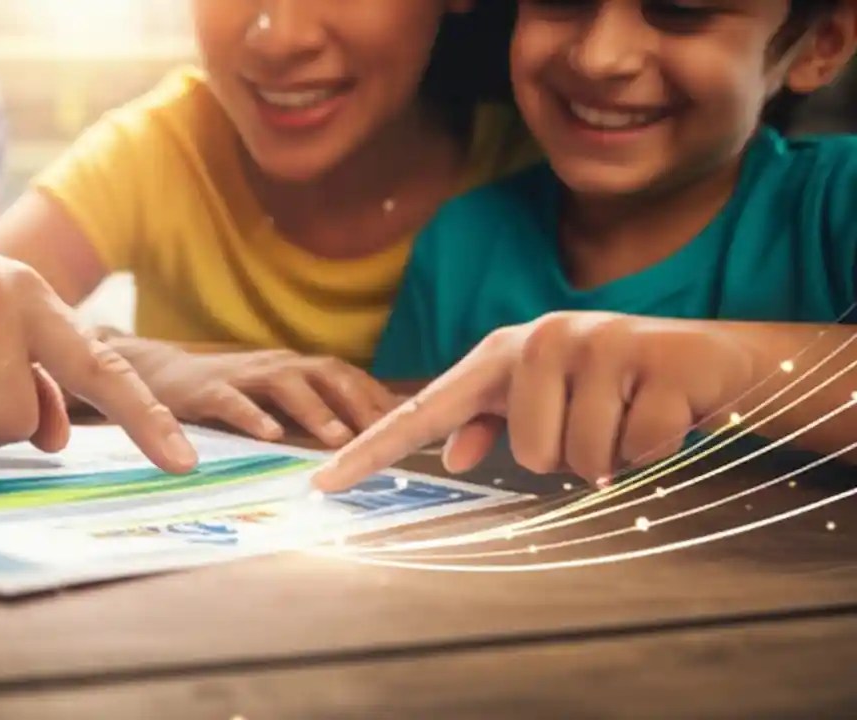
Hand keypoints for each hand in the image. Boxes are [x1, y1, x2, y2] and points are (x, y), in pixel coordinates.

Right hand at [112, 339, 401, 446]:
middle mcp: (278, 365)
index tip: (412, 427)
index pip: (349, 379)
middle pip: (327, 373)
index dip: (380, 399)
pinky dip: (253, 416)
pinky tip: (270, 437)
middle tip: (387, 433)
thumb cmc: (230, 395)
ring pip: (287, 384)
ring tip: (339, 438)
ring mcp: (243, 375)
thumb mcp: (278, 403)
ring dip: (315, 410)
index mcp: (298, 370)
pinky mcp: (207, 389)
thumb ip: (316, 414)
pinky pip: (232, 400)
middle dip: (359, 401)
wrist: (162, 377)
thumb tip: (370, 438)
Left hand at [314, 312, 755, 489]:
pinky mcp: (654, 360)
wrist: (705, 357)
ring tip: (627, 414)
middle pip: (527, 453)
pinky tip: (661, 412)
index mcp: (500, 354)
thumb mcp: (545, 398)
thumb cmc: (609, 385)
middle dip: (567, 453)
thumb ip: (492, 420)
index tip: (321, 484)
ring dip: (612, 452)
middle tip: (596, 422)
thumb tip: (450, 454)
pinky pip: (638, 445)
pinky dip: (654, 445)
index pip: (424, 410)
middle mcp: (539, 340)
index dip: (372, 451)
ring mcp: (598, 344)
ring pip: (581, 455)